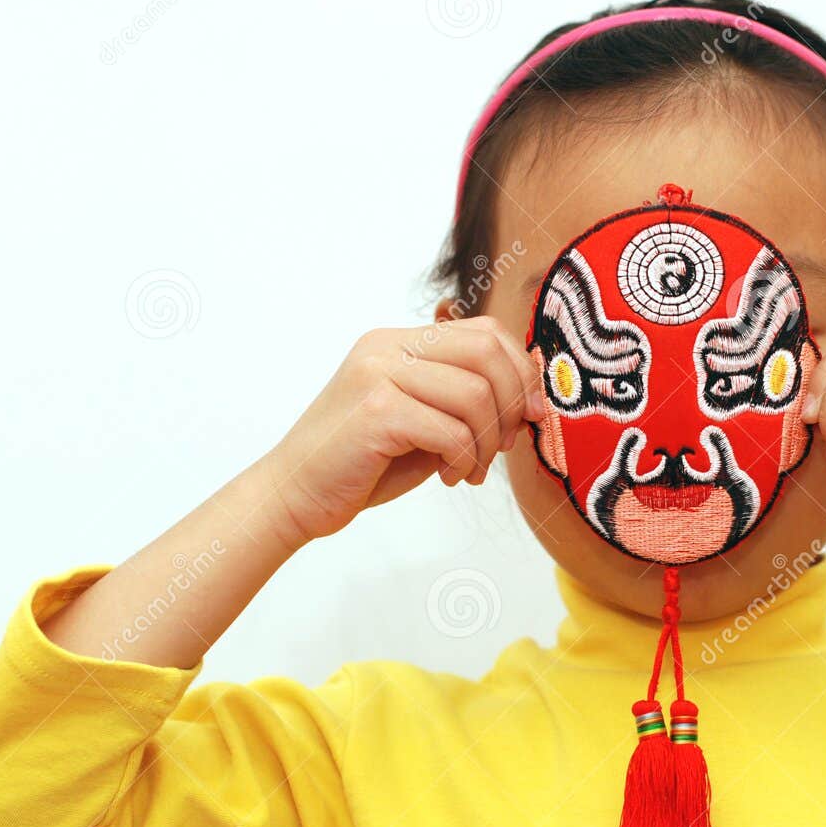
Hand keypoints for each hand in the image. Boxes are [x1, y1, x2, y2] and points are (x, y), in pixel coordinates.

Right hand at [262, 316, 542, 546]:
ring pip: (475, 394)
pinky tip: (450, 476)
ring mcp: (378, 374)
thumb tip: (530, 399)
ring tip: (470, 469)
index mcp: (398, 341)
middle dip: (513, 403)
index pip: (485, 332)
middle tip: (505, 445)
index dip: (521, 372)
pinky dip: (465, 459)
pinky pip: (452, 430)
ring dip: (488, 443)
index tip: (531, 415)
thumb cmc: (362, 464)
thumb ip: (464, 401)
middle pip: (487, 352)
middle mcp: (386, 346)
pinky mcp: (376, 411)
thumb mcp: (423, 421)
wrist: (294, 494)